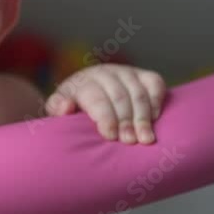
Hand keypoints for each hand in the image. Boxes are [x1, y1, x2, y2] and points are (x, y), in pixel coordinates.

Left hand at [45, 64, 165, 144]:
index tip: (111, 136)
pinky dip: (156, 99)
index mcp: (81, 82)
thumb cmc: (73, 109)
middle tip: (130, 141)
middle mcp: (103, 73)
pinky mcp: (143, 74)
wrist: (87, 94)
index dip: (104, 117)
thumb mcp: (58, 109)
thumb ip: (57, 108)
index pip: (95, 97)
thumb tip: (66, 106)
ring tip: (146, 139)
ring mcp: (124, 72)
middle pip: (119, 96)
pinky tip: (155, 118)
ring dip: (143, 116)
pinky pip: (154, 82)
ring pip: (138, 91)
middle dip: (125, 120)